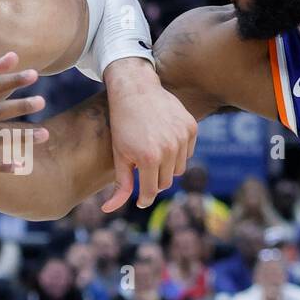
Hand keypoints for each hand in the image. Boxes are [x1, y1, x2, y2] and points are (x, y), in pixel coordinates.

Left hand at [100, 59, 197, 212]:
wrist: (135, 90)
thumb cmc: (122, 125)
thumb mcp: (118, 156)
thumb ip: (120, 185)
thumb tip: (108, 209)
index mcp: (148, 158)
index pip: (151, 191)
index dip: (145, 198)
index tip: (141, 200)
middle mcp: (169, 149)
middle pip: (166, 181)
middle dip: (154, 180)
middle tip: (143, 169)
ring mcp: (182, 137)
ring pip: (179, 168)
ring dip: (166, 167)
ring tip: (152, 153)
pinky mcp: (191, 127)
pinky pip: (188, 152)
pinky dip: (177, 152)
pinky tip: (164, 140)